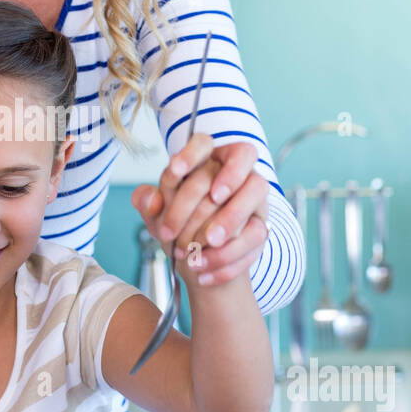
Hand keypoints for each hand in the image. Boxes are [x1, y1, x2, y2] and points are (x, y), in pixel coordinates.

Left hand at [130, 136, 268, 286]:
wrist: (198, 262)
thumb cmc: (180, 227)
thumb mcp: (157, 216)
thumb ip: (148, 203)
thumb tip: (151, 200)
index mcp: (205, 162)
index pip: (204, 142)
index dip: (191, 153)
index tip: (174, 170)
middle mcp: (235, 171)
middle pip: (236, 162)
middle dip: (207, 195)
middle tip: (183, 226)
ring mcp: (254, 197)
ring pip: (257, 189)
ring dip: (231, 217)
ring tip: (205, 243)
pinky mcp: (262, 225)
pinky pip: (256, 234)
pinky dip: (228, 256)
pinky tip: (203, 269)